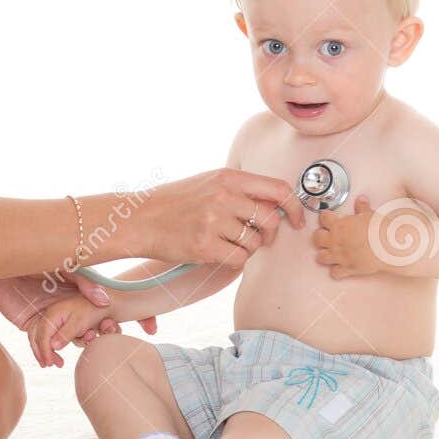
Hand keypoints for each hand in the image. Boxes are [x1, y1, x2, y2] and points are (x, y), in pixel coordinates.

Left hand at [0, 271, 155, 345]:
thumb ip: (83, 280)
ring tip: (86, 345)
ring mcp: (49, 316)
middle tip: (112, 334)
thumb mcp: (63, 264)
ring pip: (70, 338)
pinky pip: (41, 345)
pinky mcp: (30, 325)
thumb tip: (104, 301)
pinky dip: (48, 355)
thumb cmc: (31, 257)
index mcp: (77, 289)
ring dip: (77, 346)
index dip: (129, 314)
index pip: (108, 306)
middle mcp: (66, 305)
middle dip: (106, 333)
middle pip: (92, 325)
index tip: (150, 326)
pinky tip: (54, 361)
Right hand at [25, 297, 105, 368]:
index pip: (42, 335)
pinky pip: (51, 336)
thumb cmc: (91, 310)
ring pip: (43, 337)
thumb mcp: (79, 323)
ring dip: (47, 350)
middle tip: (50, 364)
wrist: (101, 303)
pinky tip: (58, 353)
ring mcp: (54, 320)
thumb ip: (65, 335)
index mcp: (52, 314)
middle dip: (42, 352)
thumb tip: (53, 346)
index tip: (49, 363)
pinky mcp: (59, 324)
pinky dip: (54, 345)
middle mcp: (50, 316)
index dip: (44, 351)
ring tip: (54, 362)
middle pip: (38, 336)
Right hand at [139, 168, 305, 267]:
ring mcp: (214, 222)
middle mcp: (224, 197)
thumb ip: (240, 190)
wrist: (140, 219)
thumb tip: (277, 204)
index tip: (298, 220)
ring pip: (254, 243)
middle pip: (271, 220)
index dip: (295, 207)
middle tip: (260, 238)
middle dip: (271, 234)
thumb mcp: (208, 183)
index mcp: (228, 178)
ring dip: (247, 248)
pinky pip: (238, 259)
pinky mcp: (205, 246)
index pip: (278, 189)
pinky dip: (234, 260)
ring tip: (227, 242)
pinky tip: (217, 252)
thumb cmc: (174, 202)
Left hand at [312, 195, 382, 279]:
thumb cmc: (380, 230)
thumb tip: (361, 200)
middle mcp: (335, 240)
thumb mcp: (371, 214)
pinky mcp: (347, 269)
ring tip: (331, 252)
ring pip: (321, 257)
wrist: (389, 247)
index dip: (326, 217)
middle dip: (320, 236)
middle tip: (327, 235)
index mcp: (339, 224)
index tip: (329, 218)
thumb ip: (362, 207)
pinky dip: (337, 271)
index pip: (323, 218)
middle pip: (316, 238)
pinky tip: (341, 267)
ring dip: (324, 254)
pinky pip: (335, 273)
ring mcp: (339, 256)